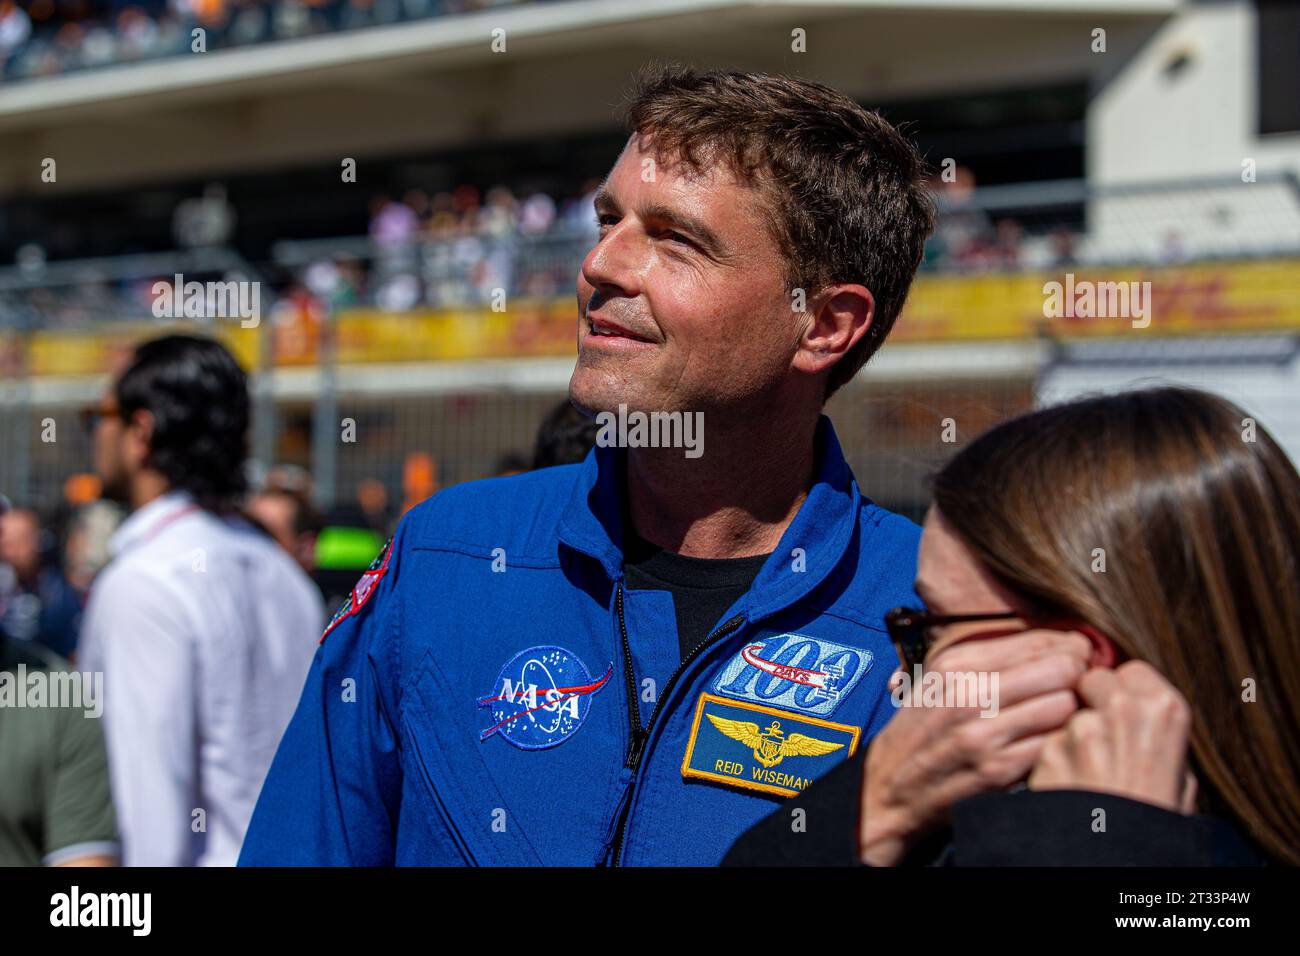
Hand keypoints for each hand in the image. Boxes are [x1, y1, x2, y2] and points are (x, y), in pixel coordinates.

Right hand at [859, 628, 1091, 864]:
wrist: (891, 786)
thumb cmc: (925, 727)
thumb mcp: (941, 679)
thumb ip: (992, 658)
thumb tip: (1060, 643)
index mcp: (956, 663)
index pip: (1040, 640)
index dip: (1072, 648)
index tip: (1078, 659)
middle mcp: (968, 693)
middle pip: (1061, 668)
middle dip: (1079, 676)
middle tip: (1079, 687)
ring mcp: (982, 734)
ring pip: (1064, 706)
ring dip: (1071, 712)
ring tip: (1063, 716)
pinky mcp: (997, 770)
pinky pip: (1053, 744)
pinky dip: (1058, 742)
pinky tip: (1049, 743)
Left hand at [1028, 660, 1195, 813]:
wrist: (1120, 857)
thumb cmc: (1157, 820)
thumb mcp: (1181, 775)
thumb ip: (1161, 736)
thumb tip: (1147, 714)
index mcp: (1164, 708)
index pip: (1129, 669)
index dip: (1123, 690)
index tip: (1124, 710)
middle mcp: (1122, 711)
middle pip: (1093, 679)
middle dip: (1092, 701)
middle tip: (1104, 736)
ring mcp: (1082, 730)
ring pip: (1068, 713)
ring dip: (1072, 734)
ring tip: (1092, 772)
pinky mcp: (1049, 751)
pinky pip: (1048, 743)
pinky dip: (1055, 760)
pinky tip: (1074, 786)